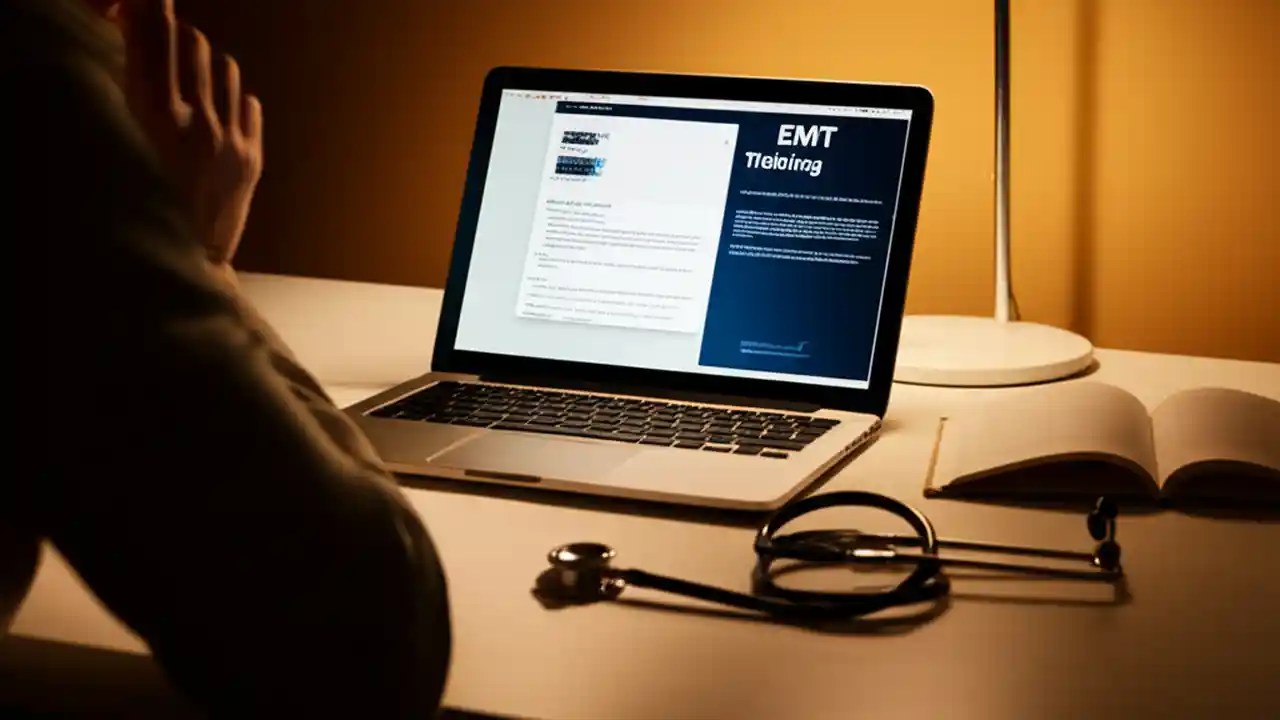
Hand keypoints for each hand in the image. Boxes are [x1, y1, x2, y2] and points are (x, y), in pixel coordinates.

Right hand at [120, 0, 262, 267]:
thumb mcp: (121, 144)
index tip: (143, 7)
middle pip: (192, 42)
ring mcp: (228, 139)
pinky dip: (233, 102)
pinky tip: (217, 117)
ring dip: (206, 66)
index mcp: (151, 115)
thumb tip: (133, 42)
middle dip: (177, 36)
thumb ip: (134, 95)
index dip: (150, 11)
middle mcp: (194, 121)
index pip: (156, 34)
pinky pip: (248, 104)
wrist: (182, 268)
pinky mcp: (251, 160)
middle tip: (165, 45)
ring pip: (225, 67)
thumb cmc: (137, 207)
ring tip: (190, 85)